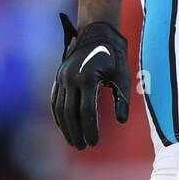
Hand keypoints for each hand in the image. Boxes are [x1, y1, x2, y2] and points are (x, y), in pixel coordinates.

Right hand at [50, 13, 129, 149]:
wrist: (98, 32)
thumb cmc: (115, 55)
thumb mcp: (123, 75)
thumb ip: (122, 98)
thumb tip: (121, 121)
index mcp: (88, 77)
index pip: (86, 111)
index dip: (90, 128)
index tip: (94, 142)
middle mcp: (71, 78)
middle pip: (70, 112)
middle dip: (76, 132)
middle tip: (83, 146)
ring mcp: (62, 77)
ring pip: (60, 108)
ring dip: (66, 127)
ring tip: (74, 141)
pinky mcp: (58, 77)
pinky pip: (55, 100)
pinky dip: (58, 115)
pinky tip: (64, 127)